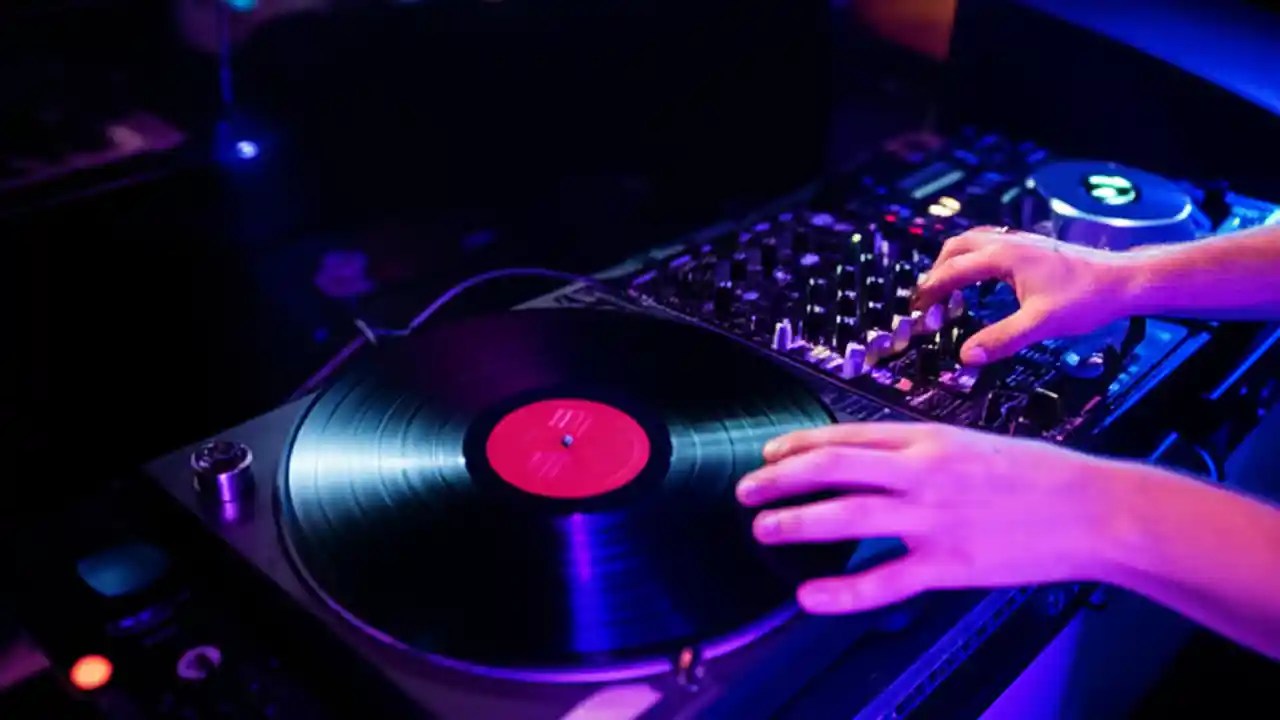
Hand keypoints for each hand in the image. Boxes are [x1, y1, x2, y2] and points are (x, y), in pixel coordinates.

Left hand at [735, 423, 1130, 613]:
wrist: (1093, 508)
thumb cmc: (1037, 474)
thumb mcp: (972, 442)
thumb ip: (921, 449)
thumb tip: (873, 454)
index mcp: (928, 438)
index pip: (845, 436)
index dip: (798, 445)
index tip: (770, 455)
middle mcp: (922, 472)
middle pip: (832, 468)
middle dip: (780, 479)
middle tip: (747, 491)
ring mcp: (933, 518)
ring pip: (847, 516)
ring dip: (797, 522)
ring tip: (764, 529)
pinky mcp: (949, 563)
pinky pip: (883, 580)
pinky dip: (841, 592)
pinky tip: (809, 596)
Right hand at [914, 227, 1136, 364]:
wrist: (1123, 280)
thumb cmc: (1087, 296)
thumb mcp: (1040, 324)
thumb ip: (1001, 340)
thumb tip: (967, 356)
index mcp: (1004, 257)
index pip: (952, 270)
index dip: (930, 290)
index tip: (917, 307)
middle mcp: (1009, 244)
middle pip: (956, 248)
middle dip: (936, 271)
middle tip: (927, 296)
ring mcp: (1022, 244)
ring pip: (973, 243)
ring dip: (954, 262)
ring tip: (946, 286)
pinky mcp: (1033, 249)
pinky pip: (991, 247)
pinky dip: (974, 260)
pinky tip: (982, 279)